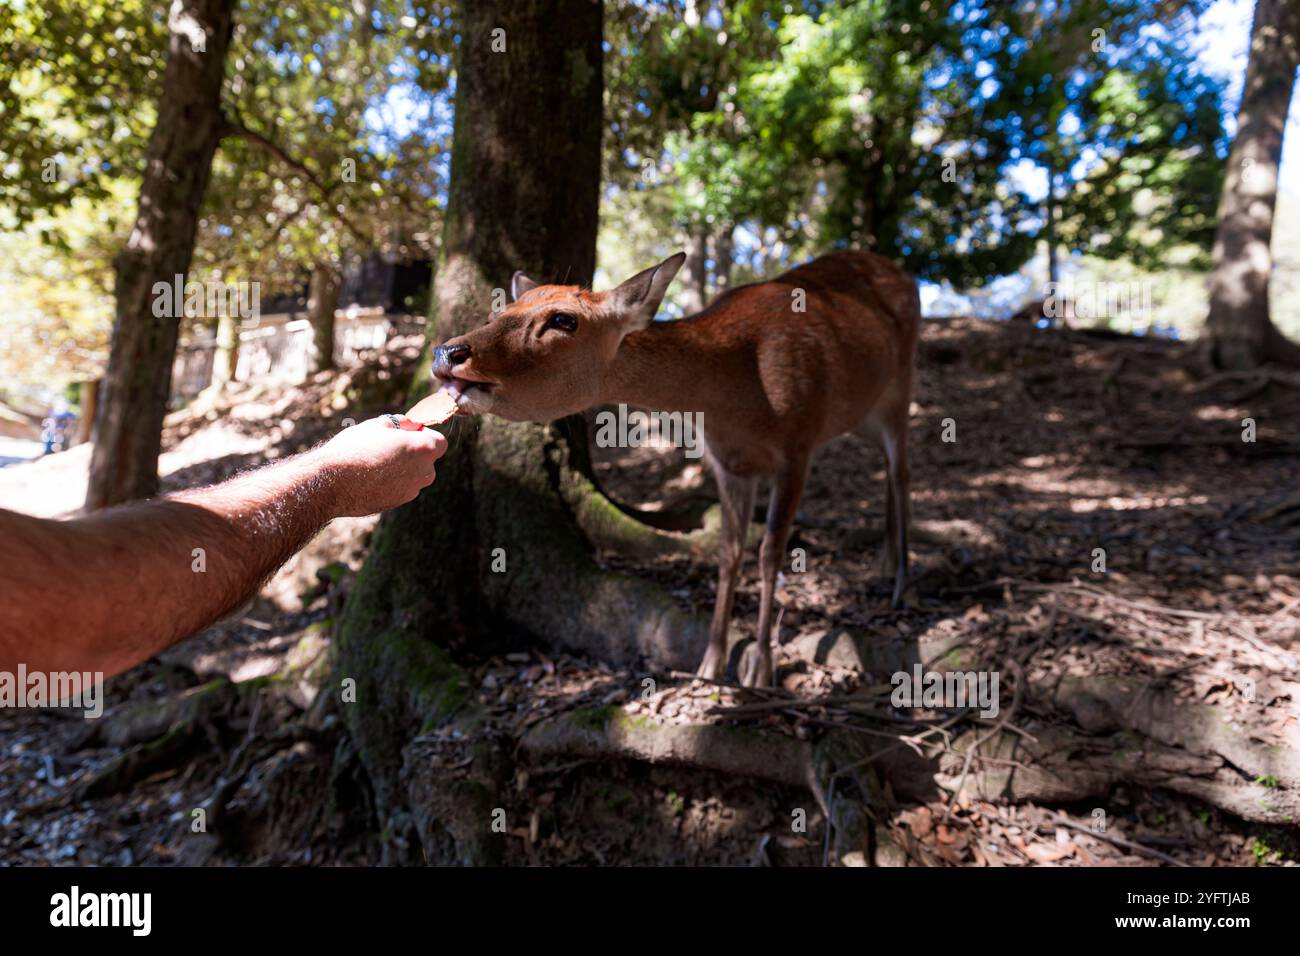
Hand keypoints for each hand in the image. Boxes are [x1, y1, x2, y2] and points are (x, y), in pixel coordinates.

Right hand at [315, 415, 448, 516]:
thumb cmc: (355, 448)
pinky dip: (392, 481)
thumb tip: (411, 425)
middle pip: (428, 460)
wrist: (330, 482)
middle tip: (389, 445)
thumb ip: (402, 423)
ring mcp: (411, 491)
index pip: (440, 442)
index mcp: (423, 449)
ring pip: (414, 476)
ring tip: (375, 460)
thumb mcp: (378, 425)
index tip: (408, 432)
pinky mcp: (397, 503)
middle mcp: (423, 473)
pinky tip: (369, 476)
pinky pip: (400, 488)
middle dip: (415, 452)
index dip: (425, 434)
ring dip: (403, 468)